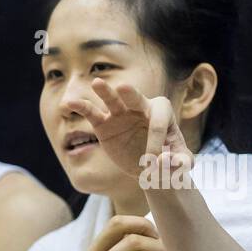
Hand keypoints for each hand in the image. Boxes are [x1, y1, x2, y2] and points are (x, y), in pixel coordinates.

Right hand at [67, 80, 193, 181]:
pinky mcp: (104, 124)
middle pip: (136, 98)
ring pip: (112, 99)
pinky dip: (82, 107)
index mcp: (162, 112)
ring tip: (97, 83)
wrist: (151, 167)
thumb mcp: (181, 163)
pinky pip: (92, 113)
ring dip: (105, 92)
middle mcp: (140, 107)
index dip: (157, 141)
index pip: (158, 122)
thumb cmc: (170, 159)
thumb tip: (167, 160)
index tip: (154, 163)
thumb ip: (181, 161)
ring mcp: (120, 114)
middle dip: (131, 94)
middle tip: (124, 88)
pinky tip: (70, 103)